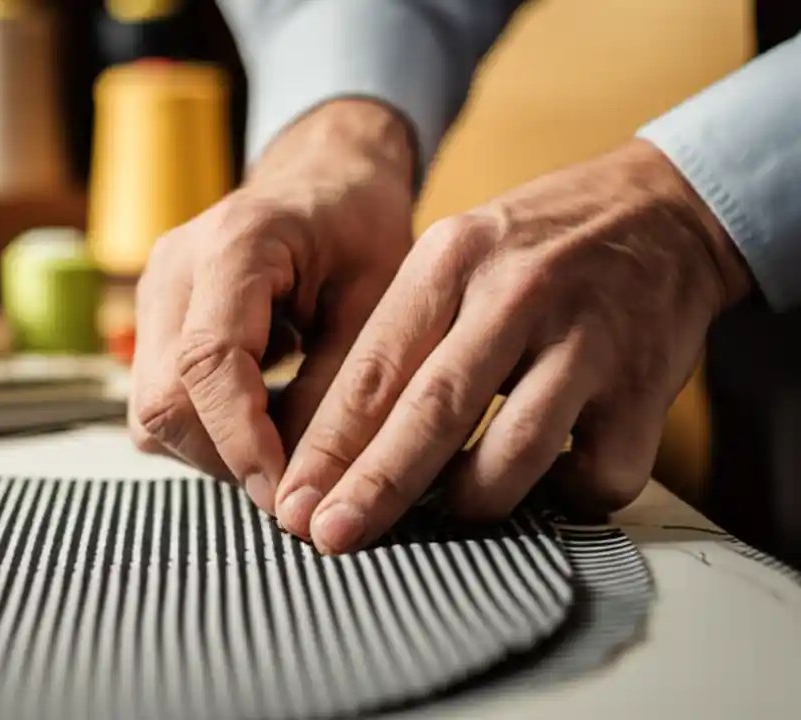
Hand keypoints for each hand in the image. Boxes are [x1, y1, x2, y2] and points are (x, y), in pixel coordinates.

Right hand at [128, 99, 415, 513]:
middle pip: (163, 398)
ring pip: (151, 411)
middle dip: (225, 456)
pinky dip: (206, 429)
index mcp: (235, 244)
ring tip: (284, 444)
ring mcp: (152, 293)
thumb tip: (305, 488)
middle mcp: (173, 266)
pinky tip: (261, 415)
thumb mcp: (380, 301)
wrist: (327, 175)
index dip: (242, 441)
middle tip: (294, 482)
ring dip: (213, 448)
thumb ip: (340, 391)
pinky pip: (158, 401)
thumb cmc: (362, 228)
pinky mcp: (153, 320)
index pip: (207, 362)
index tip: (287, 495)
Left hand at [276, 138, 752, 553]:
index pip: (375, 368)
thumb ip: (401, 338)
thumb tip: (334, 447)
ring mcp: (588, 340)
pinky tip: (551, 482)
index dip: (329, 445)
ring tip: (450, 513)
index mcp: (451, 260)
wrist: (663, 209)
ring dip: (471, 502)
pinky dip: (568, 496)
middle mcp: (518, 294)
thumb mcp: (455, 258)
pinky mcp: (647, 384)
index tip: (296, 501)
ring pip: (515, 453)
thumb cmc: (534, 250)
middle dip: (375, 486)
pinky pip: (599, 475)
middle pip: (433, 410)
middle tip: (330, 536)